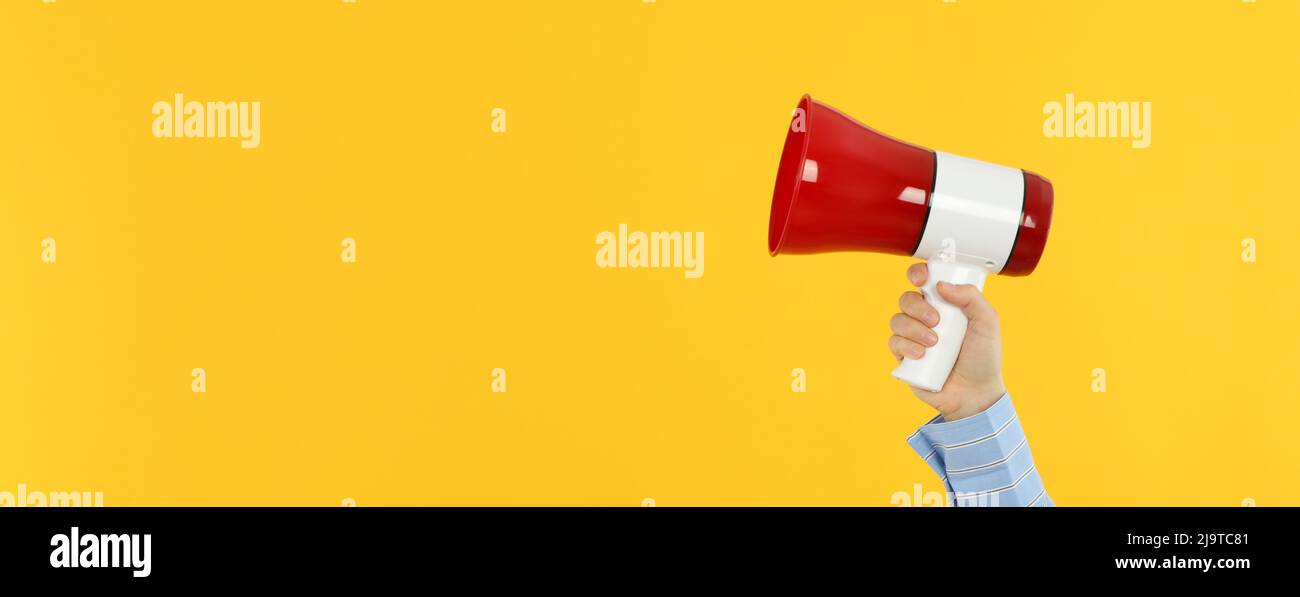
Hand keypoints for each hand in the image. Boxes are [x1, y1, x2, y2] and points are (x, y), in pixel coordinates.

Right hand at [888, 263, 1005, 420]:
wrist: (975, 394)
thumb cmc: (983, 359)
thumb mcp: (988, 323)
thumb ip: (972, 298)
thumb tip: (942, 285)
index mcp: (945, 305)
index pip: (924, 281)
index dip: (917, 273)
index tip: (921, 279)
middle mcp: (926, 318)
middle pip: (906, 298)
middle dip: (917, 306)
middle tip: (936, 321)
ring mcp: (913, 337)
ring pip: (897, 320)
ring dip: (913, 328)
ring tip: (933, 343)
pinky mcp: (904, 357)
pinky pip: (893, 342)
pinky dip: (906, 346)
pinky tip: (922, 354)